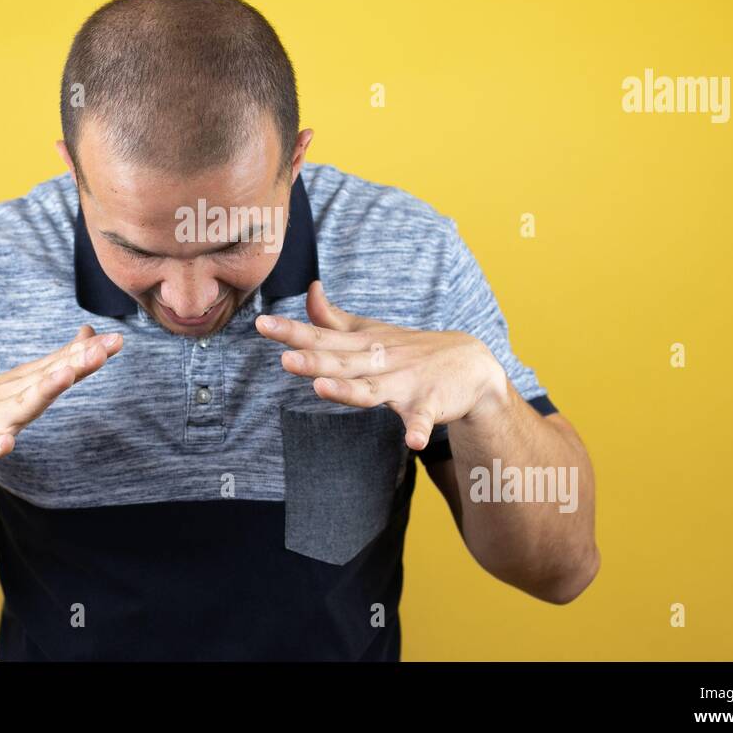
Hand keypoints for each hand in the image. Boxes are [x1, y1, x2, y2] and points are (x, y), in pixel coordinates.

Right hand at [0, 325, 122, 478]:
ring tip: (62, 377)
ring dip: (42, 391)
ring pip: (22, 406)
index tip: (117, 339)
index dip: (89, 353)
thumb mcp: (25, 383)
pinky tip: (5, 444)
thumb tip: (91, 337)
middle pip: (50, 378)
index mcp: (27, 384)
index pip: (62, 364)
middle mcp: (14, 396)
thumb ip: (59, 363)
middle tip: (102, 349)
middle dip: (76, 363)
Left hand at [255, 281, 505, 449]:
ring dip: (348, 390)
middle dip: (313, 359)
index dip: (292, 331)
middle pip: (341, 361)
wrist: (471, 364)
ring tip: (322, 388)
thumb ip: (333, 318)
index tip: (262, 324)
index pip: (322, 336)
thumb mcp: (370, 332)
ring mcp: (404, 382)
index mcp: (362, 344)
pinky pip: (422, 419)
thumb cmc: (410, 349)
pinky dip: (418, 429)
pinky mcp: (429, 404)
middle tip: (284, 359)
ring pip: (372, 389)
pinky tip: (412, 441)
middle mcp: (379, 360)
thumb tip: (309, 291)